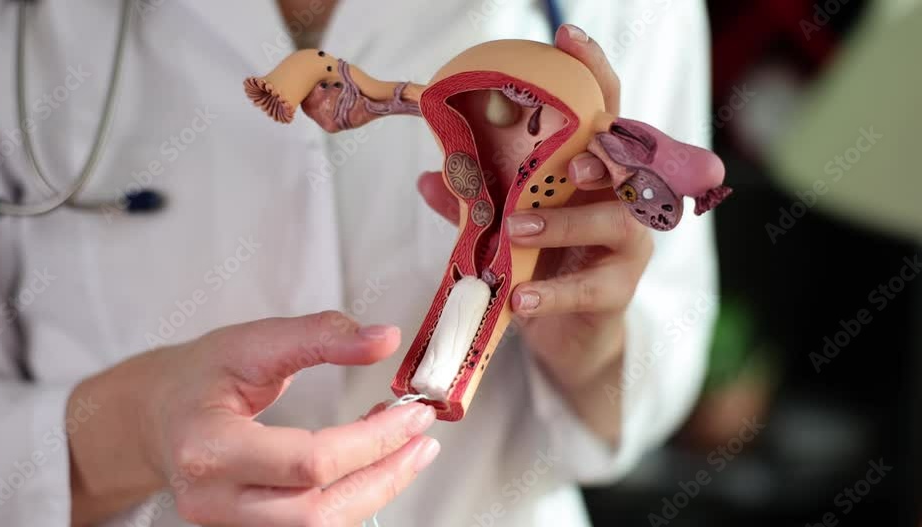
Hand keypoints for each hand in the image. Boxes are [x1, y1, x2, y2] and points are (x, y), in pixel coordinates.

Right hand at [68, 311, 439, 526]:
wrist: (156, 415)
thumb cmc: (200, 377)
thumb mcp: (254, 342)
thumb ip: (320, 336)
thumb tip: (385, 339)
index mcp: (209, 449)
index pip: (308, 462)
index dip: (372, 441)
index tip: (413, 413)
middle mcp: (212, 501)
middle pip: (317, 513)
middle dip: (383, 475)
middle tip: (422, 439)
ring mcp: (225, 526)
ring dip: (373, 491)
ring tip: (406, 450)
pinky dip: (349, 500)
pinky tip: (372, 467)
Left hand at [418, 25, 648, 442]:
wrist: (568, 333)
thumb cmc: (544, 263)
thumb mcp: (505, 226)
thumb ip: (477, 202)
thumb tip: (430, 177)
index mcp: (593, 168)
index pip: (602, 109)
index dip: (590, 70)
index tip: (565, 36)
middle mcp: (621, 197)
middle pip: (626, 160)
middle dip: (601, 154)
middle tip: (570, 163)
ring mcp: (628, 244)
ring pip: (613, 220)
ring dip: (564, 222)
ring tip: (515, 231)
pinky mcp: (619, 290)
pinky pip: (594, 287)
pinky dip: (555, 292)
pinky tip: (522, 297)